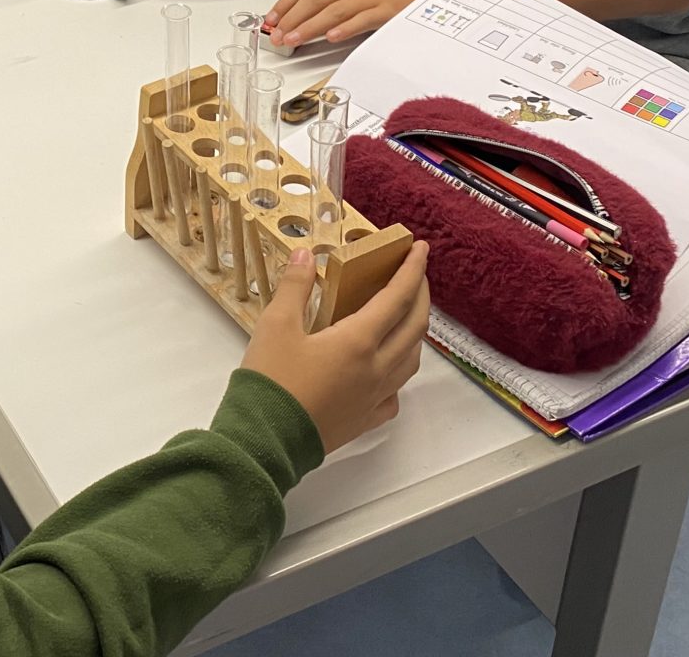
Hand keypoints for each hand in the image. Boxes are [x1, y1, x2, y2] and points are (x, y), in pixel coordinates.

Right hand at [242, 242, 429, 454]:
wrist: (266, 440)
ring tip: (406, 317)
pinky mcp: (364, 420)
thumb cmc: (271, 380)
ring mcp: (374, 397)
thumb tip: (307, 254)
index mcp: (358, 341)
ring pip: (410, 361)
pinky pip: (394, 394)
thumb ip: (294, 286)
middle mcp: (376, 368)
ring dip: (415, 333)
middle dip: (421, 296)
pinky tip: (386, 371)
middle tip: (416, 275)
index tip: (421, 248)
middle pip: (414, 327)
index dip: (412, 270)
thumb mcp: (275, 325)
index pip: (397, 297)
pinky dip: (398, 374)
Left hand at [265, 0, 445, 48]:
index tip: (271, 19)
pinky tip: (331, 37)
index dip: (285, 3)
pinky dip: (344, 28)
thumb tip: (301, 16)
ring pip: (332, 10)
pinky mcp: (386, 9)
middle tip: (277, 35)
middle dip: (291, 18)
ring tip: (294, 39)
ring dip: (309, 27)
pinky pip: (361, 19)